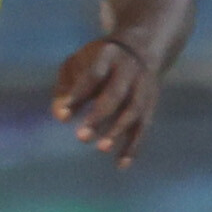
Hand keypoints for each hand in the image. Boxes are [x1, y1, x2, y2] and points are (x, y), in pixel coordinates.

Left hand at [51, 35, 160, 164]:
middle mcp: (130, 72)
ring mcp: (144, 88)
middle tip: (81, 137)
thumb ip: (65, 89)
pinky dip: (134, 146)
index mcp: (108, 56)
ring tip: (102, 148)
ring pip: (134, 112)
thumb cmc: (98, 60)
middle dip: (100, 117)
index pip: (93, 76)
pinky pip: (144, 127)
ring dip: (119, 132)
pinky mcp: (151, 105)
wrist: (142, 48)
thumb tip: (60, 116)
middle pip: (116, 95)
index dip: (79, 95)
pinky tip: (121, 164)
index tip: (63, 115)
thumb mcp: (77, 64)